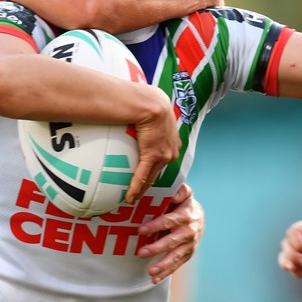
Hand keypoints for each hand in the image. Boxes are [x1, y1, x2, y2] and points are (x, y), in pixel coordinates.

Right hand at [126, 89, 180, 203]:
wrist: (151, 103)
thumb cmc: (148, 102)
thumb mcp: (153, 112)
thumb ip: (148, 120)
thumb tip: (136, 117)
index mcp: (172, 141)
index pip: (164, 159)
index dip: (158, 168)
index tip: (150, 175)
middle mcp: (171, 150)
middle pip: (159, 172)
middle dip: (151, 184)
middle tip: (142, 193)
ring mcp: (163, 155)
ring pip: (151, 178)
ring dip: (142, 190)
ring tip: (133, 199)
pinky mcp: (153, 156)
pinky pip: (142, 176)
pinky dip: (135, 188)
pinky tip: (129, 198)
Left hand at [137, 184, 203, 283]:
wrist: (199, 216)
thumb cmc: (182, 203)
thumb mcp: (183, 193)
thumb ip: (179, 191)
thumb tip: (173, 191)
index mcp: (187, 214)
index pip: (171, 220)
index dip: (156, 225)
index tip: (141, 230)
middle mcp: (191, 230)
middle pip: (174, 240)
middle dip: (157, 247)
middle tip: (141, 252)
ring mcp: (190, 244)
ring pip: (176, 256)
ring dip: (163, 265)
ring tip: (150, 272)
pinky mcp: (188, 254)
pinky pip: (177, 264)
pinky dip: (166, 272)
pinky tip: (154, 279)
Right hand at [277, 217, 301, 284]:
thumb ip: (300, 246)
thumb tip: (287, 262)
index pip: (291, 234)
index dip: (297, 242)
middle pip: (286, 246)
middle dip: (293, 254)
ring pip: (286, 258)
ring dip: (288, 262)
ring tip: (292, 268)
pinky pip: (294, 270)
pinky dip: (295, 271)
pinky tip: (301, 272)